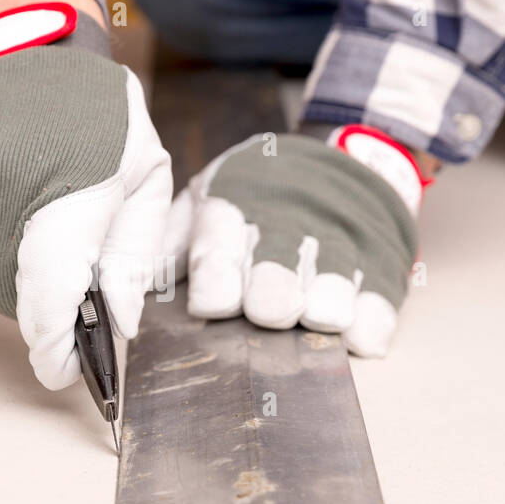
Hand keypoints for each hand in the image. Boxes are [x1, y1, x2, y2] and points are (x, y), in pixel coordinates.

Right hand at [0, 4, 172, 388]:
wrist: (25, 50)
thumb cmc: (97, 119)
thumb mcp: (144, 178)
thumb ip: (132, 259)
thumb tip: (118, 327)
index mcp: (66, 186)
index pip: (48, 292)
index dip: (55, 346)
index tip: (64, 372)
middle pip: (12, 294)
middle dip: (45, 294)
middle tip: (69, 252)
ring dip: (7, 263)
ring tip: (33, 205)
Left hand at [161, 127, 425, 356]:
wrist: (339, 162)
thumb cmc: (255, 200)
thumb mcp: (205, 204)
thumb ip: (171, 245)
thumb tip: (124, 291)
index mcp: (236, 205)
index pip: (223, 242)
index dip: (219, 278)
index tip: (214, 306)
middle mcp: (289, 219)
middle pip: (279, 262)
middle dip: (273, 292)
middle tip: (270, 312)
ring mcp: (340, 237)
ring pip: (334, 275)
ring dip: (325, 302)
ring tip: (320, 319)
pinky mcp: (380, 258)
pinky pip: (380, 294)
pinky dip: (371, 320)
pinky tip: (360, 341)